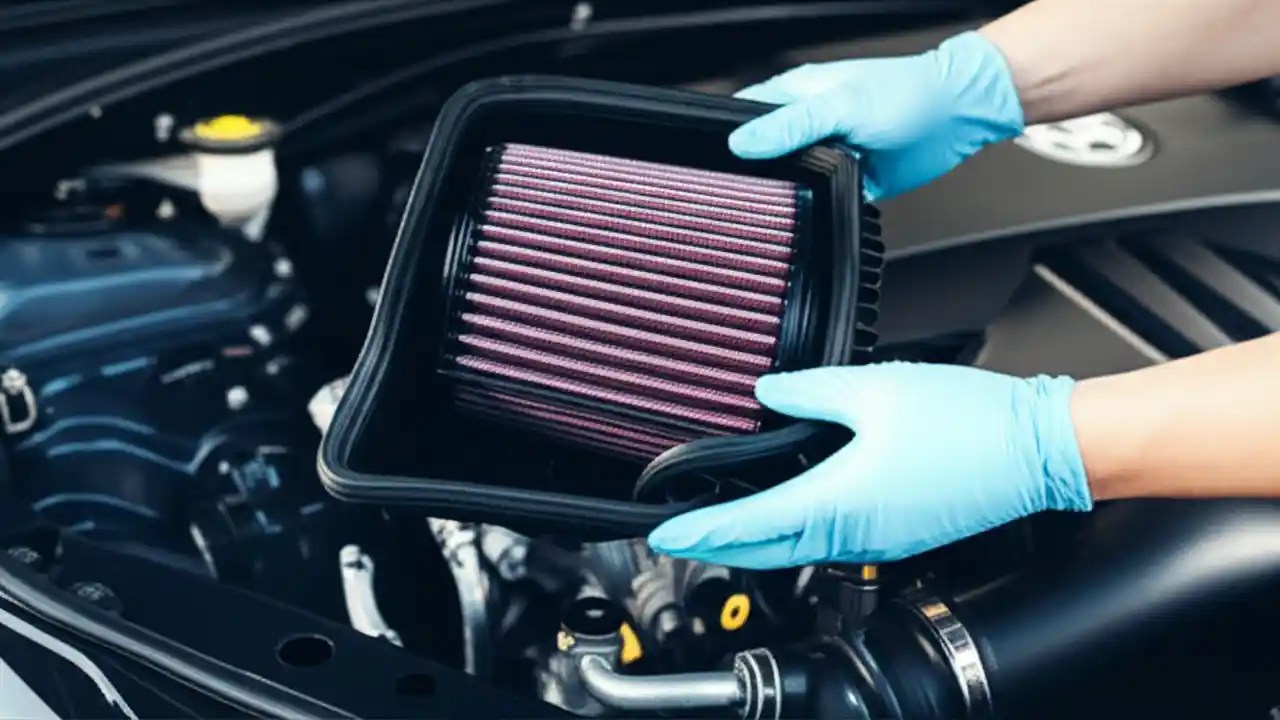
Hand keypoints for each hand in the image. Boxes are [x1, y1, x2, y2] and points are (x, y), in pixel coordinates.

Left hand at [647, 363, 1092, 568]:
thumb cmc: (970, 422)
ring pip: (798, 551)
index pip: (746, 526)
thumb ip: (809, 391)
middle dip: (720, 543)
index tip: (664, 532)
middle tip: (684, 531)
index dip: (699, 530)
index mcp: (837, 501)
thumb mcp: (875, 389)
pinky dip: (796, 533)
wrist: (1038, 447)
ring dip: (758, 540)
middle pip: (766, 550)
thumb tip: (768, 391)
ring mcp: (877, 540)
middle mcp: (854, 533)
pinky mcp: (899, 534)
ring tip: (728, 519)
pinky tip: (793, 507)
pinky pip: (831, 542)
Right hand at [728, 31, 1023, 200]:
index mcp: (793, 97)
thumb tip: (741, 143)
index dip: (725, 141)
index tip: (711, 168)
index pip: (742, 119)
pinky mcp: (846, 180)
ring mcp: (826, 154)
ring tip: (770, 212)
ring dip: (786, 196)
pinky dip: (816, 210)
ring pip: (790, 182)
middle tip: (737, 200)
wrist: (956, 116)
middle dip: (753, 177)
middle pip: (762, 157)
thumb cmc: (906, 94)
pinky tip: (809, 217)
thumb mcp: (841, 107)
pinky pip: (821, 201)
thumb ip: (790, 127)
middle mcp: (805, 126)